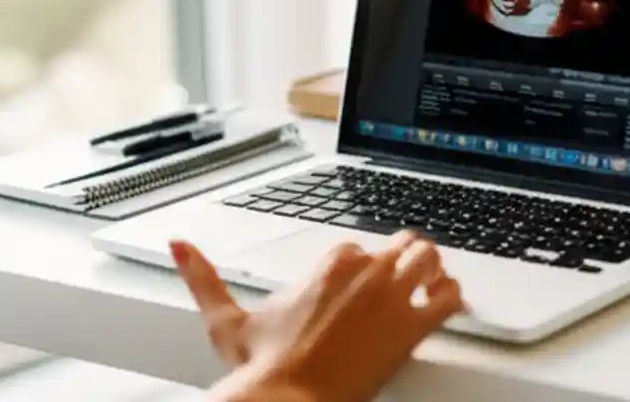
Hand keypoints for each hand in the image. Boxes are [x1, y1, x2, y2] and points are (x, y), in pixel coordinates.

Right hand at [171, 231, 464, 401]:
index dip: (360, 266)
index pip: (358, 247)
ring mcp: (392, 296)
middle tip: (398, 284)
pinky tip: (445, 305)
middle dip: (401, 260)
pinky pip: (449, 296)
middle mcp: (365, 271)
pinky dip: (451, 296)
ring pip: (428, 257)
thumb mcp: (228, 318)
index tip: (356, 287)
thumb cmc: (265, 368)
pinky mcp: (412, 326)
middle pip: (401, 244)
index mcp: (330, 262)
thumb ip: (203, 277)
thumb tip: (178, 246)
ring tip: (427, 286)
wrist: (291, 399)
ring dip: (431, 270)